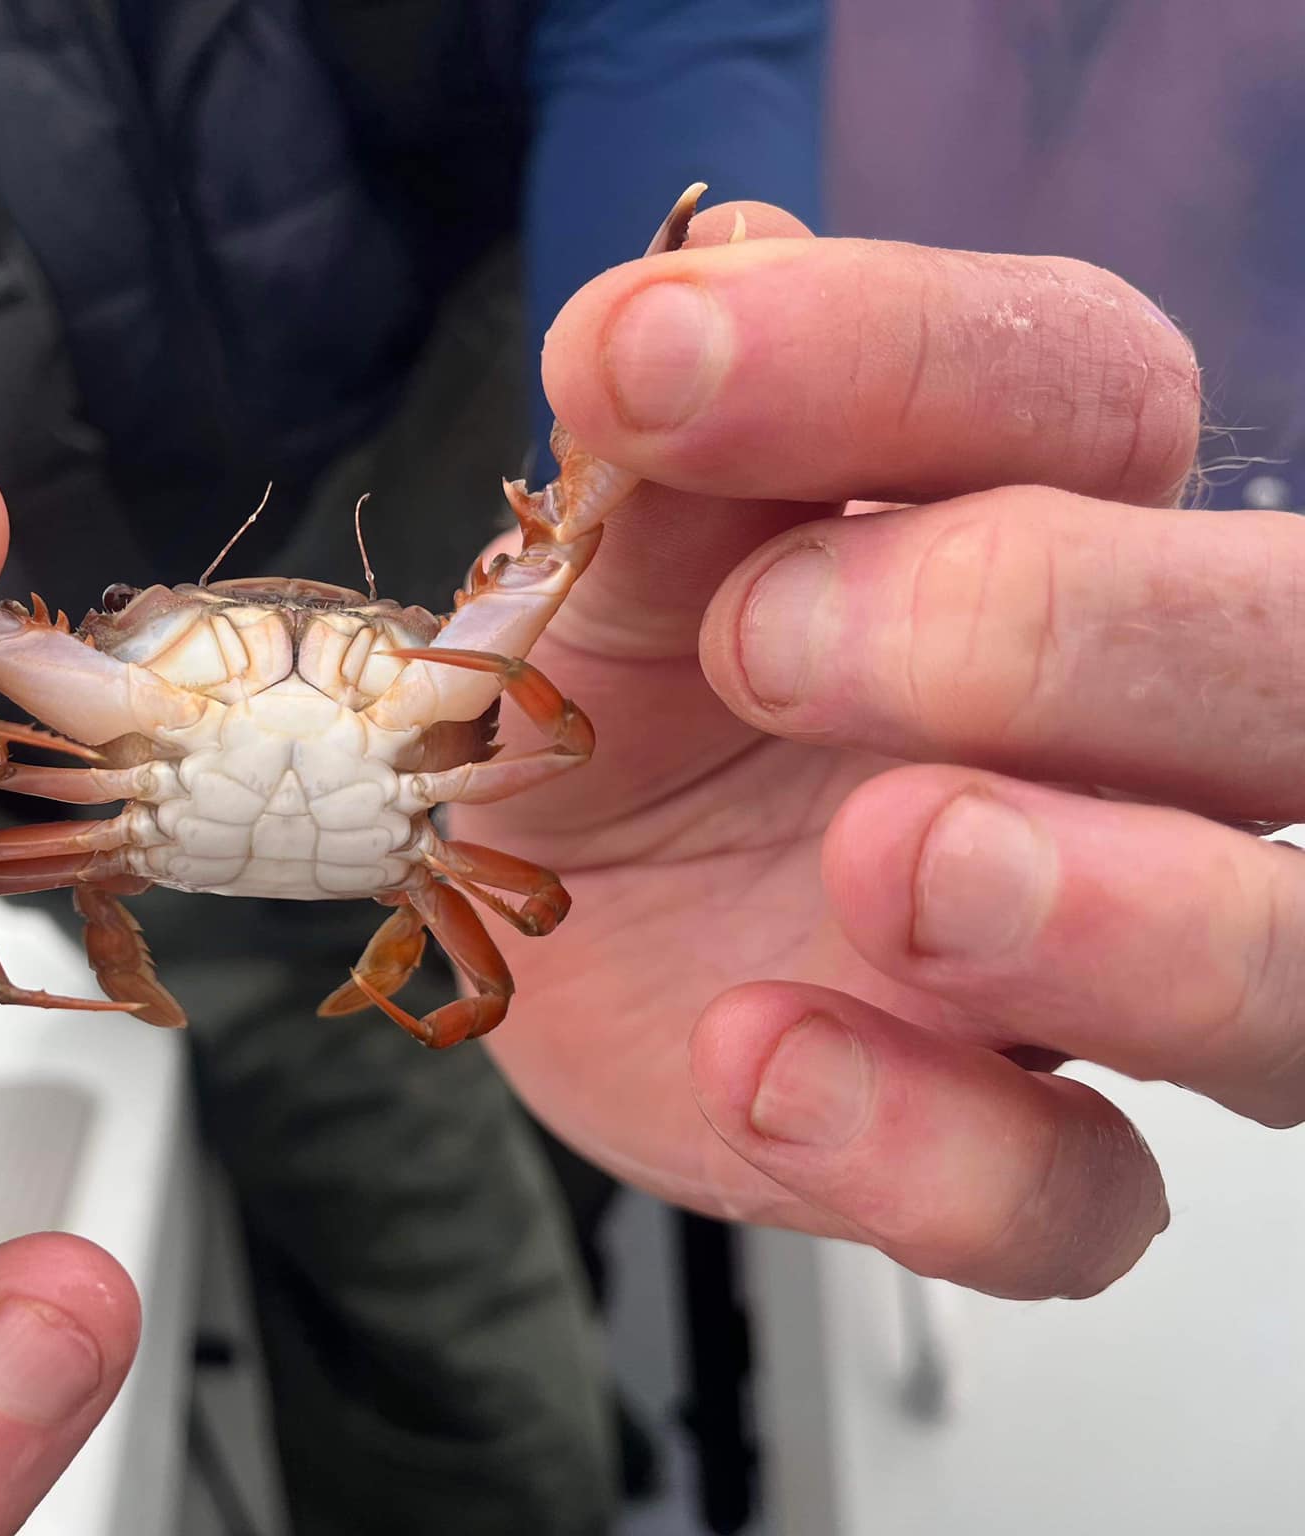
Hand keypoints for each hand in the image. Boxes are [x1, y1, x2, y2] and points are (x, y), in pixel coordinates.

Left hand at [460, 199, 1254, 1300]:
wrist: (515, 891)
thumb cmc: (604, 688)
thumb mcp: (605, 553)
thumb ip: (675, 440)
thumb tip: (723, 267)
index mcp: (1035, 522)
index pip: (1083, 385)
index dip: (891, 356)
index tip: (648, 365)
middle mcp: (1122, 739)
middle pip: (1287, 659)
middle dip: (1066, 631)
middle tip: (784, 635)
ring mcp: (1086, 958)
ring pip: (1294, 959)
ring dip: (1127, 915)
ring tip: (899, 869)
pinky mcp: (988, 1144)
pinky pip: (1071, 1197)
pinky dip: (935, 1150)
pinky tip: (761, 1061)